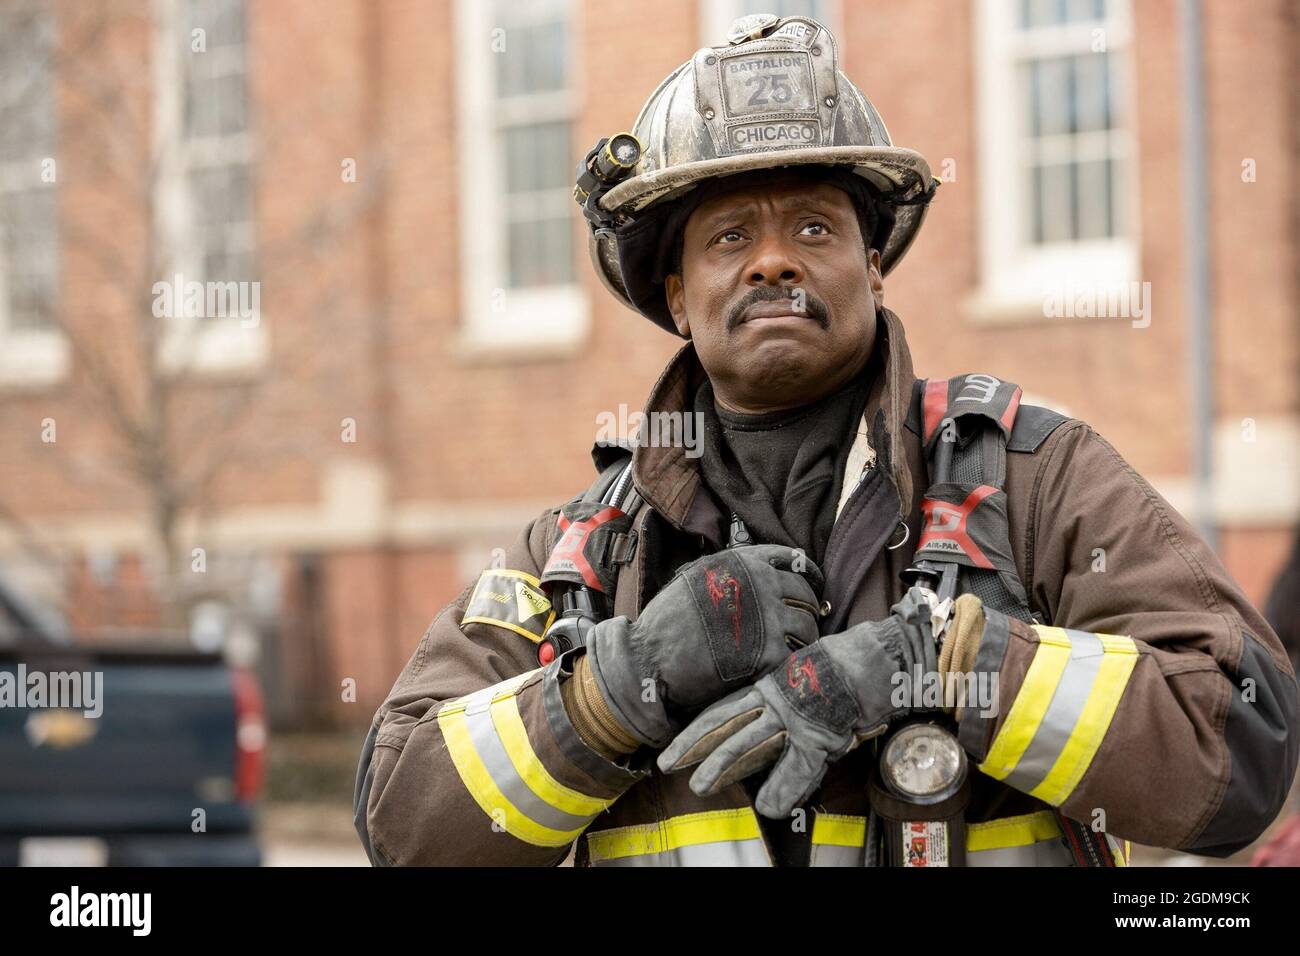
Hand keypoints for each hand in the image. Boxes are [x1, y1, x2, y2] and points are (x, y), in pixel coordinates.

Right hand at [585, 545, 823, 748]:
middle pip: (806, 595)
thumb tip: (759, 573)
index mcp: (744, 563)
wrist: (651, 658)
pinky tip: (783, 666)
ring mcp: (769, 619)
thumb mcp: (696, 576)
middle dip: (807, 609)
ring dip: (805, 637)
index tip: (813, 585)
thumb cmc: (668, 621)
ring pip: (808, 626)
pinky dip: (793, 661)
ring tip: (794, 647)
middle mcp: (761, 585)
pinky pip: (797, 655)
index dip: (807, 574)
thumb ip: (730, 571)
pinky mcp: (770, 654)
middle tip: (804, 622)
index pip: (793, 560)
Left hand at [656, 587, 938, 817]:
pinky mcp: (820, 731)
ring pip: (750, 741)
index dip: (695, 727)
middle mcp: (776, 698)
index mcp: (770, 684)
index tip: (671, 745)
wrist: (880, 656)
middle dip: (693, 746)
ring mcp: (796, 715)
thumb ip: (784, 704)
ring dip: (723, 766)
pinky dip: (784, 788)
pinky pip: (798, 766)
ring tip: (701, 787)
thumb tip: (770, 730)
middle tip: (667, 765)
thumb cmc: (846, 667)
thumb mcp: (803, 680)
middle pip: (724, 723)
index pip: (723, 708)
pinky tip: (770, 805)